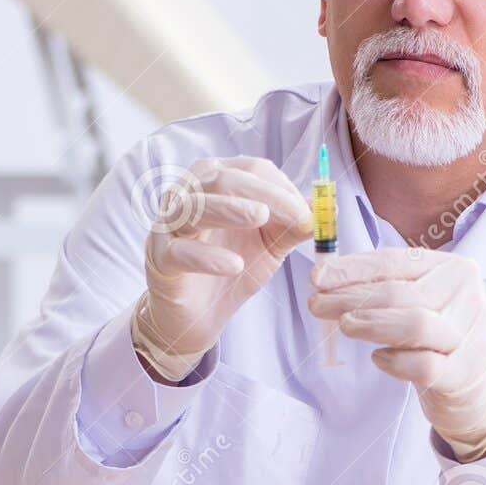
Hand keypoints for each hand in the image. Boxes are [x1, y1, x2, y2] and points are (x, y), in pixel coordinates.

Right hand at [132, 157, 312, 382]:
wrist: (197, 316)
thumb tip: (326, 208)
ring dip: (229, 209)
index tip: (306, 213)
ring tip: (260, 218)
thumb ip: (293, 225)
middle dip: (263, 193)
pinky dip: (207, 256)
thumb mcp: (270, 245)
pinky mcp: (158, 259)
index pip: (249, 168)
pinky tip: (233, 264)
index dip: (281, 187)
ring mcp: (168, 225)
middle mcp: (186, 195)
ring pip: (194, 206)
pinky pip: (179, 251)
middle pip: (222, 178)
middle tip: (296, 215)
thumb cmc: (230, 270)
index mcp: (214, 182)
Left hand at [307, 248, 485, 460]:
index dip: (350, 269)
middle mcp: (466, 296)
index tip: (316, 277)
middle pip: (398, 293)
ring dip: (371, 324)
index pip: (393, 262)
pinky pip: (425, 366)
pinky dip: (396, 362)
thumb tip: (324, 276)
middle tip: (317, 305)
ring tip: (345, 326)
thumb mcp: (418, 301)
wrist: (481, 383)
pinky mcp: (465, 372)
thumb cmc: (437, 335)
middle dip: (350, 298)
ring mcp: (469, 335)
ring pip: (414, 324)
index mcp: (451, 269)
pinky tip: (379, 359)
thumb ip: (381, 286)